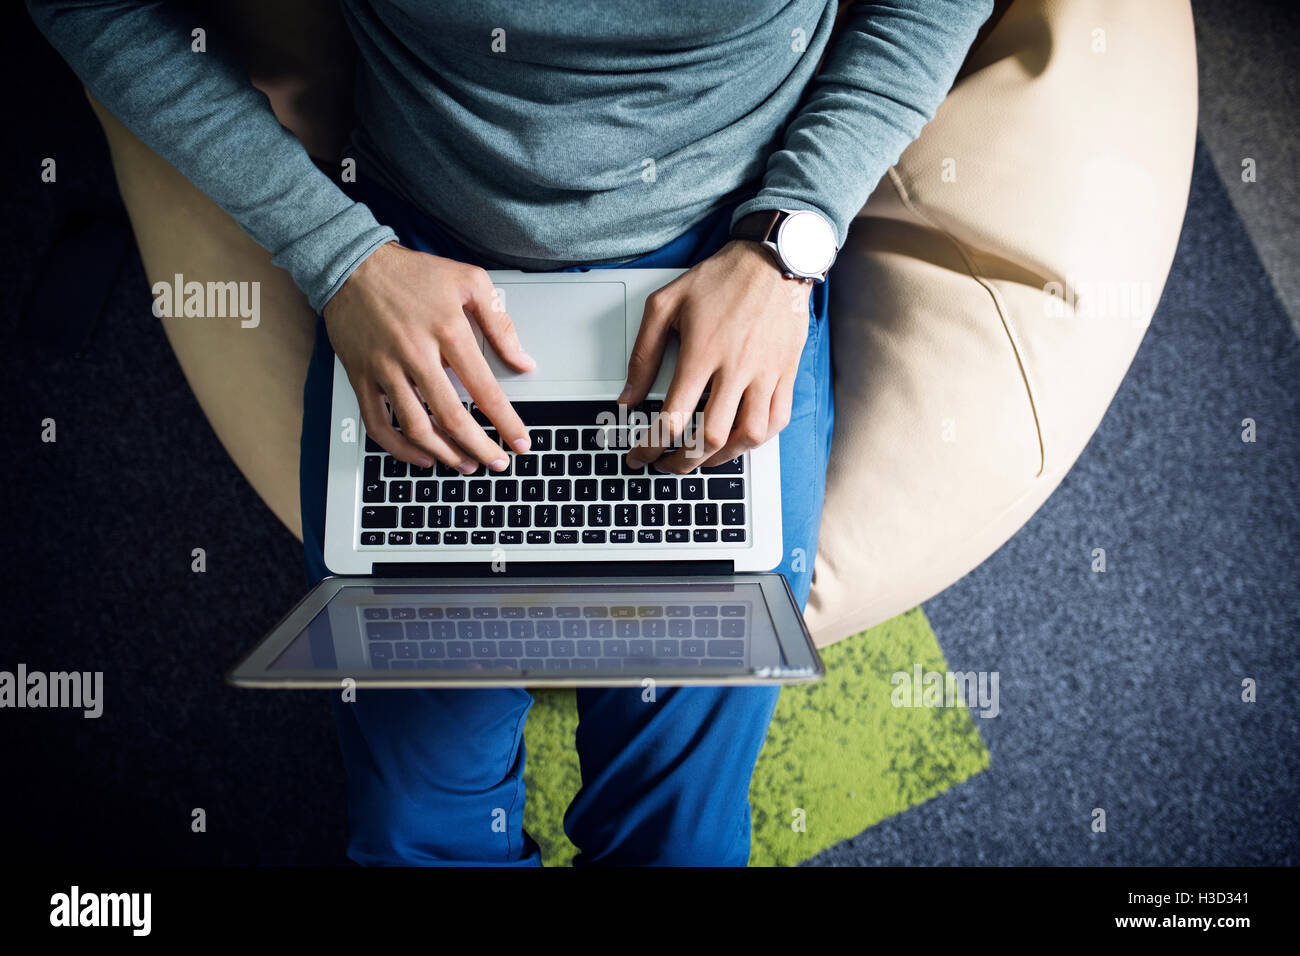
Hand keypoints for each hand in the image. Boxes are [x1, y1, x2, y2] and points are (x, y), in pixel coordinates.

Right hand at [323, 242, 533, 471]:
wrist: (352, 263)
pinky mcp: (360, 376)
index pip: (484, 389)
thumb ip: (500, 322)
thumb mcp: (470, 280)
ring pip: (415, 427)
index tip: (520, 442)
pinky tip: (422, 456)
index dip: (505, 422)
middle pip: (451, 416)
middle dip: (479, 447)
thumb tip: (523, 361)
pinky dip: (399, 448)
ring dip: (444, 454)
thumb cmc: (413, 273)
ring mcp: (384, 367)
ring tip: (466, 465)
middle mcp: (415, 353)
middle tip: (497, 463)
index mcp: (447, 330)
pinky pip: (377, 424)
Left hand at [620, 240, 809, 472]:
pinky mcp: (787, 373)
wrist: (775, 259)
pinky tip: (739, 440)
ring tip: (701, 458)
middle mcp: (736, 367)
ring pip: (748, 436)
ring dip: (721, 457)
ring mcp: (766, 373)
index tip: (639, 455)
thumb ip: (643, 354)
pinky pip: (777, 420)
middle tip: (666, 464)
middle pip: (710, 437)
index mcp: (702, 352)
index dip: (651, 446)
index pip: (673, 418)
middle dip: (682, 462)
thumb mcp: (666, 304)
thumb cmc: (721, 279)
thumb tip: (627, 398)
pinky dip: (757, 440)